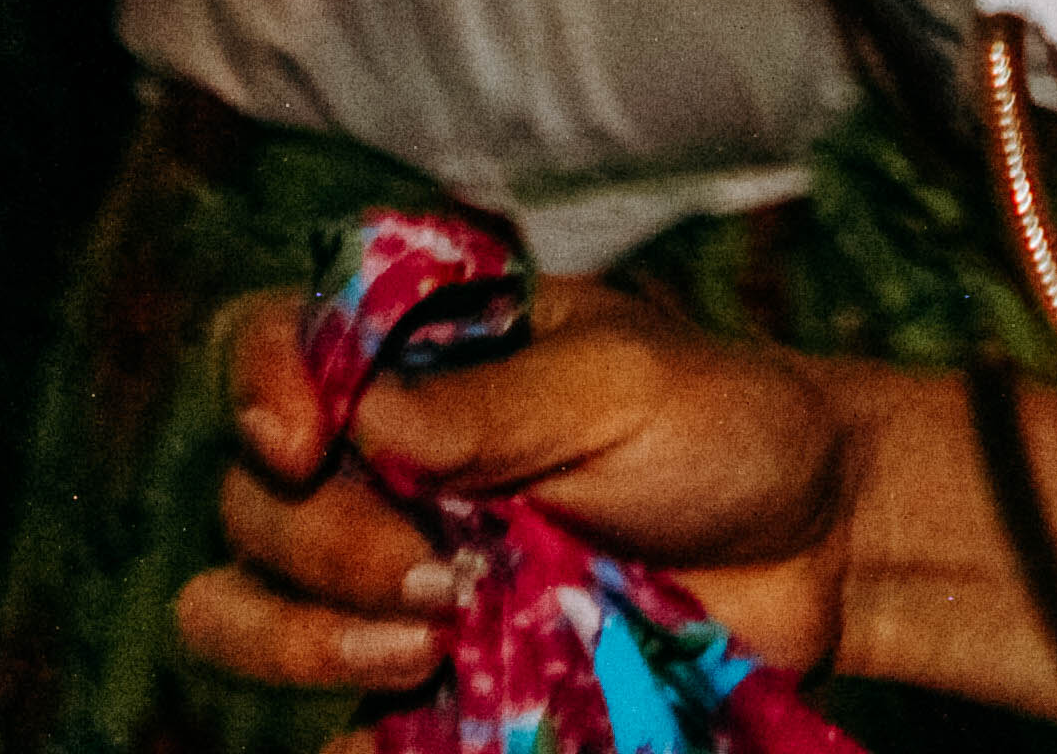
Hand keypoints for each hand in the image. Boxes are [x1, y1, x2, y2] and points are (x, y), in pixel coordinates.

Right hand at [179, 278, 858, 704]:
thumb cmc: (726, 427)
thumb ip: (497, 400)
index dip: (254, 383)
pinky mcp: (422, 675)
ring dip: (302, 641)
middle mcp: (377, 462)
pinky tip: (403, 727)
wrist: (815, 547)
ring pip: (241, 611)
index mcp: (418, 358)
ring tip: (427, 645)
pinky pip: (329, 720)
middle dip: (323, 545)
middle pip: (252, 502)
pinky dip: (347, 734)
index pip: (263, 341)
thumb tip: (367, 418)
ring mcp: (388, 574)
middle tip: (436, 571)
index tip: (302, 439)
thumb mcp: (626, 382)